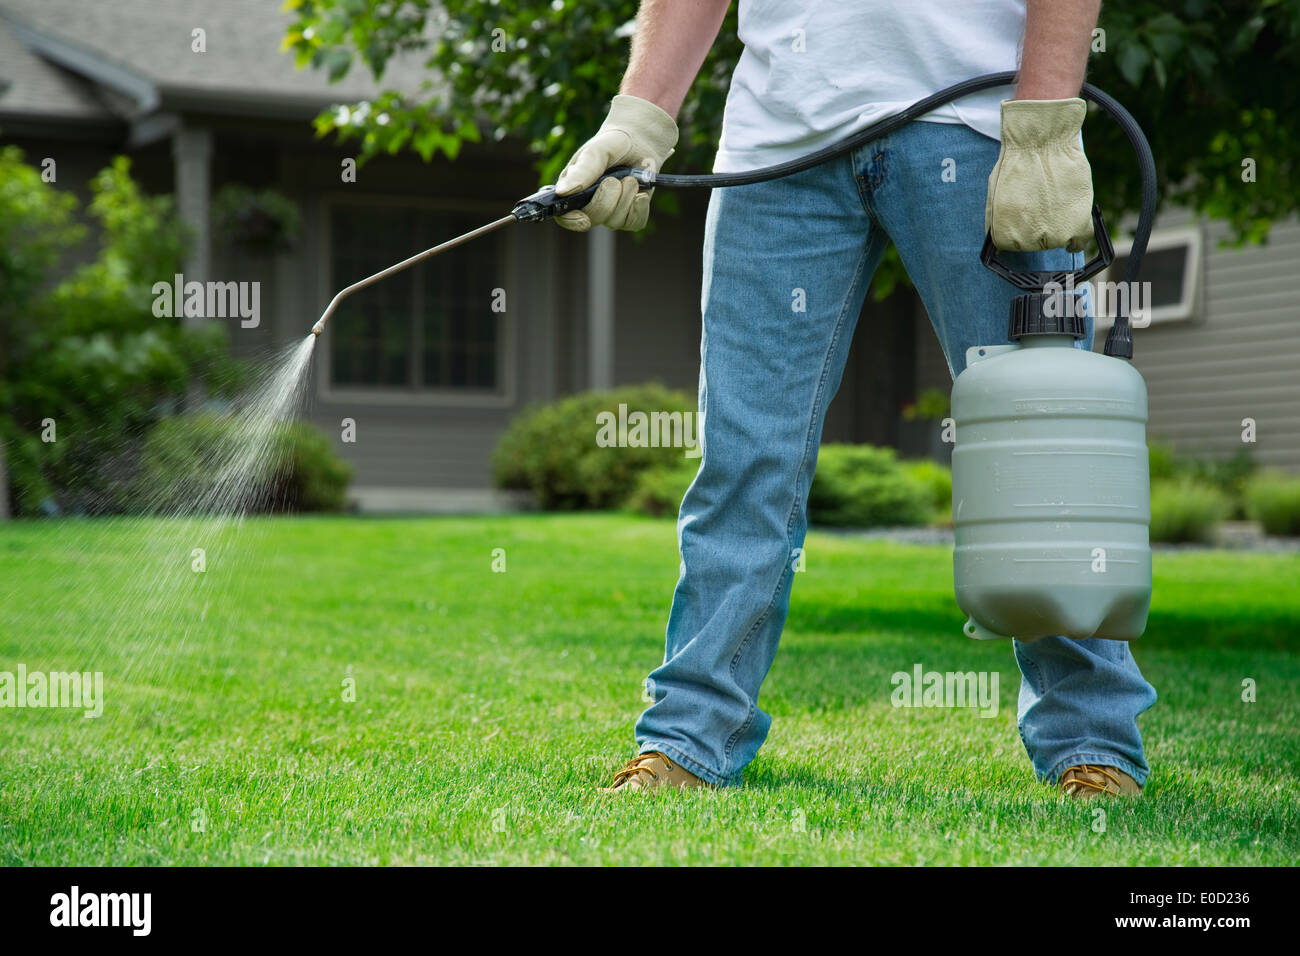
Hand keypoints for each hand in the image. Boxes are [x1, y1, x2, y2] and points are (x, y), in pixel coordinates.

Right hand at [553, 94, 677, 231]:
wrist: (639, 145)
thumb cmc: (611, 146)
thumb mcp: (596, 151)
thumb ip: (582, 171)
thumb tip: (562, 192)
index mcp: (572, 191)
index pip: (565, 216)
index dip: (572, 221)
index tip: (583, 218)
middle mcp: (589, 206)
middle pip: (594, 218)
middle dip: (607, 197)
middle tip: (614, 179)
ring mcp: (610, 214)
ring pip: (615, 221)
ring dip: (625, 197)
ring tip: (629, 178)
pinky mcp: (630, 217)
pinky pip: (634, 222)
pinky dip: (639, 207)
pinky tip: (640, 193)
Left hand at [985, 98, 1093, 251]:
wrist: (1041, 142)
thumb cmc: (1017, 165)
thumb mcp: (995, 197)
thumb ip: (996, 224)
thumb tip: (999, 247)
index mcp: (1004, 235)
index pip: (1012, 247)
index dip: (1019, 228)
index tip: (1024, 213)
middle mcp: (1027, 240)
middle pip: (1036, 244)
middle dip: (1039, 226)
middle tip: (1042, 202)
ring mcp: (1054, 236)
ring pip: (1058, 241)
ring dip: (1059, 226)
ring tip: (1055, 200)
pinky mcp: (1078, 225)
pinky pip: (1080, 242)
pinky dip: (1078, 237)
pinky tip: (1074, 227)